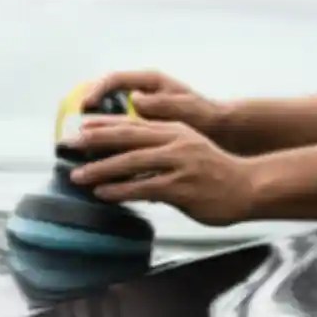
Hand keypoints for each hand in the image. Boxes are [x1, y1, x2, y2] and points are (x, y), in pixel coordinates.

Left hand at [64, 116, 256, 226]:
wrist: (248, 187)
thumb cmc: (214, 172)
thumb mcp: (188, 148)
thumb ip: (160, 148)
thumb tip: (128, 155)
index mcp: (174, 129)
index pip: (133, 123)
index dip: (104, 125)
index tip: (79, 128)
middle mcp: (175, 142)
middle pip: (127, 137)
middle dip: (94, 141)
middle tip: (68, 145)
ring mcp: (178, 164)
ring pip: (131, 163)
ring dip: (101, 169)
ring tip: (77, 176)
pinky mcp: (181, 188)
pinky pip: (143, 188)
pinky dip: (120, 190)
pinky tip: (102, 193)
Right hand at [83, 70, 224, 138]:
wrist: (220, 129)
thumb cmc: (206, 115)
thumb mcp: (187, 108)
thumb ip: (162, 105)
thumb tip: (135, 99)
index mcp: (150, 82)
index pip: (113, 80)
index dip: (95, 91)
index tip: (85, 106)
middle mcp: (140, 92)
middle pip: (103, 98)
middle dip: (85, 115)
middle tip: (71, 130)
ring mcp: (139, 109)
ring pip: (107, 117)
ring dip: (92, 132)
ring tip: (78, 148)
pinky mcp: (140, 127)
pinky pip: (116, 132)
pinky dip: (106, 143)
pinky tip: (98, 159)